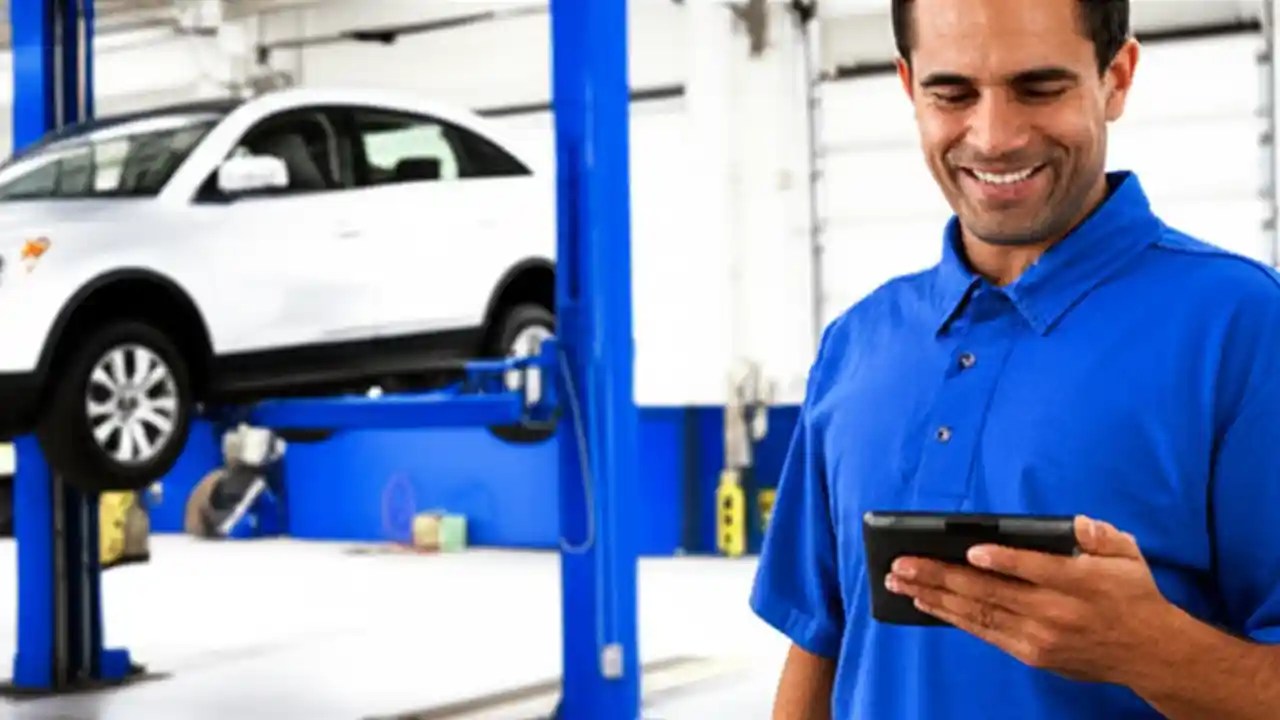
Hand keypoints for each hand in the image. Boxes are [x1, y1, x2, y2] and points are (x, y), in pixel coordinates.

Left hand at [886, 515, 1182, 684]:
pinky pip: (984, 632)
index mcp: (1080, 583)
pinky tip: (926, 603)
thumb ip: (1100, 536)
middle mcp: (1056, 612)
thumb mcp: (1128, 555)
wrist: (1151, 655)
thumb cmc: (1133, 595)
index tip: (972, 550)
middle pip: (991, 593)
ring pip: (978, 614)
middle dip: (942, 576)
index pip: (1037, 570)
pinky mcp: (1031, 653)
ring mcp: (1040, 637)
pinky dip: (952, 617)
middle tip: (903, 563)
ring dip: (935, 597)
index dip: (1003, 560)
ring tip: (900, 581)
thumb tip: (1077, 524)